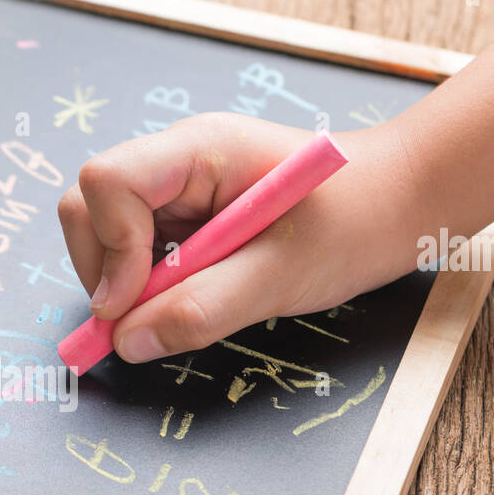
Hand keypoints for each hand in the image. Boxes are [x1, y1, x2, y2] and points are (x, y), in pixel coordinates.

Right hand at [57, 112, 424, 362]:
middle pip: (89, 208)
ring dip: (129, 285)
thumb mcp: (281, 275)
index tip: (133, 306)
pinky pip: (138, 254)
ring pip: (106, 235)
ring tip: (185, 307)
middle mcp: (176, 163)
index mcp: (197, 150)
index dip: (109, 250)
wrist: (404, 203)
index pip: (105, 183)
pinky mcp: (186, 219)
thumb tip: (127, 344)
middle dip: (106, 271)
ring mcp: (178, 190)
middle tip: (148, 319)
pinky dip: (150, 289)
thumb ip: (201, 310)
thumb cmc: (358, 220)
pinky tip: (196, 296)